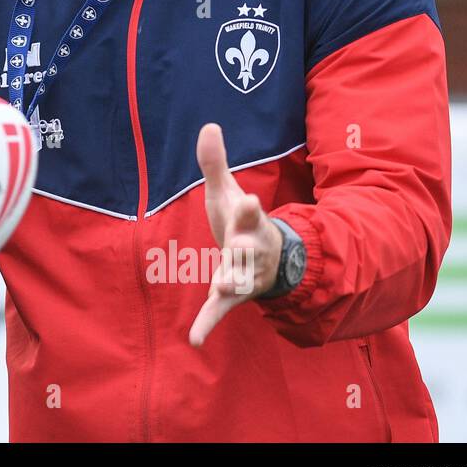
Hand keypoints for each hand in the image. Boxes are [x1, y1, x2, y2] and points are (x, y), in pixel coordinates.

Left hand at [188, 122, 283, 347]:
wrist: (271, 260)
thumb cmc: (242, 223)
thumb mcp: (227, 193)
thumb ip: (215, 163)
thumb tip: (208, 125)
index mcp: (249, 223)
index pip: (249, 213)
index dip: (247, 207)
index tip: (247, 199)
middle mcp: (251, 250)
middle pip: (248, 248)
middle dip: (244, 246)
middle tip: (237, 246)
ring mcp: (245, 275)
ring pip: (240, 280)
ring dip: (231, 283)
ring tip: (220, 286)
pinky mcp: (234, 296)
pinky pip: (221, 311)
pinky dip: (207, 325)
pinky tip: (195, 340)